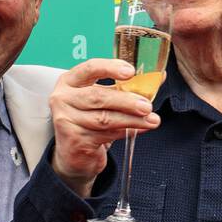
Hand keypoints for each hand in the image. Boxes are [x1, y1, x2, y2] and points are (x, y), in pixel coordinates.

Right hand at [49, 58, 161, 196]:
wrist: (73, 153)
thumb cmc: (88, 120)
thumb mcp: (102, 99)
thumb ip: (125, 87)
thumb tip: (158, 78)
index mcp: (70, 81)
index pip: (89, 68)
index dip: (111, 68)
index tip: (131, 71)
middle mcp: (63, 99)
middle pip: (98, 97)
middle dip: (126, 101)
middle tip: (147, 105)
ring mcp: (67, 121)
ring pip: (104, 119)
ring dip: (132, 119)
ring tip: (151, 120)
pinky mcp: (75, 140)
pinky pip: (106, 134)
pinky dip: (126, 131)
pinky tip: (140, 129)